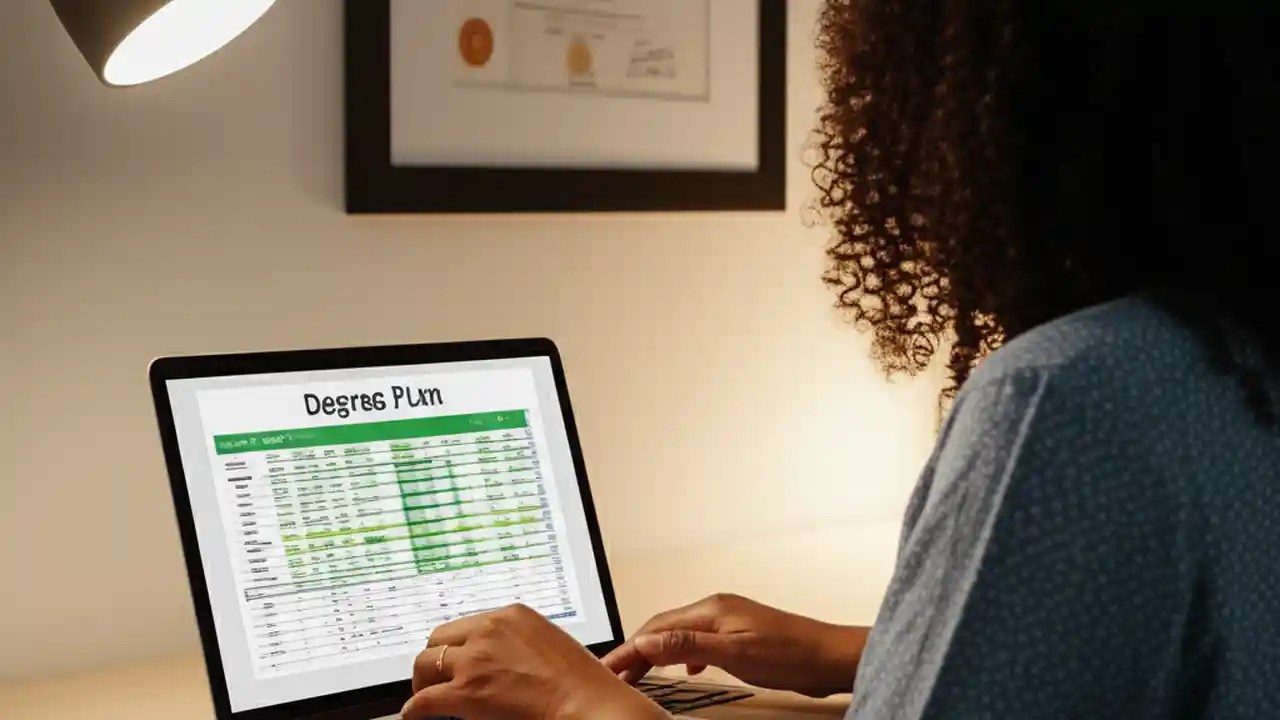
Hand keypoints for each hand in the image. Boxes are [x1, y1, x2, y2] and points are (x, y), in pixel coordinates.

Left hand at [402, 604, 669, 719]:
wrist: (584, 703)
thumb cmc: (580, 681)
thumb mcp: (549, 643)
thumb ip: (518, 643)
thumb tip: (500, 660)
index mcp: (511, 615)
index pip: (468, 624)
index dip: (458, 645)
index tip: (456, 657)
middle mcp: (488, 629)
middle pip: (440, 638)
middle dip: (437, 658)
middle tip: (436, 676)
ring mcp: (474, 659)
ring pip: (426, 663)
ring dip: (424, 680)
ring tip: (424, 693)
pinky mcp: (466, 691)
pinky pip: (425, 699)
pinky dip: (416, 708)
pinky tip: (416, 714)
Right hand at [603, 593, 866, 697]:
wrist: (830, 656)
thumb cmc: (793, 654)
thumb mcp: (734, 653)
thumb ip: (688, 645)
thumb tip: (648, 640)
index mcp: (712, 609)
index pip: (656, 627)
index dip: (630, 647)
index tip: (611, 665)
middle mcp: (717, 609)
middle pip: (663, 628)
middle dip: (637, 650)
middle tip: (617, 673)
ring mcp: (729, 621)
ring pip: (679, 634)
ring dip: (657, 653)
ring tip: (640, 673)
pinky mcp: (740, 635)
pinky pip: (698, 641)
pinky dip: (682, 654)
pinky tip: (687, 669)